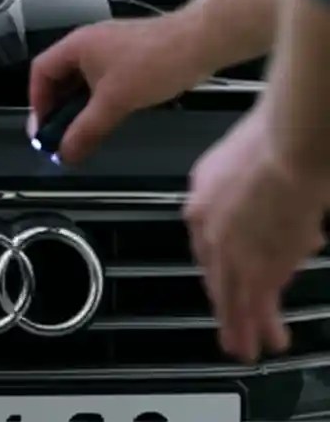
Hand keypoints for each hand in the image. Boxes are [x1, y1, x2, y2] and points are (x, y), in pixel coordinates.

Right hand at [28, 14, 213, 163]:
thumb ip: (86, 130)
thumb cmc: (156, 60)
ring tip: (84, 130)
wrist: (200, 43)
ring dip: (80, 106)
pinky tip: (108, 117)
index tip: (43, 127)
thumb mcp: (114, 102)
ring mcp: (110, 49)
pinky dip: (99, 100)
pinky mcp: (129, 57)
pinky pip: (103, 81)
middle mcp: (89, 44)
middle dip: (58, 108)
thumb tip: (66, 152)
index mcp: (76, 46)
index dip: (37, 102)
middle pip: (59, 78)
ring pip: (83, 81)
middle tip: (61, 134)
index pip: (40, 73)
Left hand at [185, 101, 329, 362]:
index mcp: (201, 198)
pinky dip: (260, 326)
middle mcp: (206, 228)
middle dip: (224, 303)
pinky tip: (266, 341)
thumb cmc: (275, 139)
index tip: (228, 277)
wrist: (287, 148)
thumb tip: (270, 207)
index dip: (220, 263)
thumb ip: (248, 185)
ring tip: (243, 348)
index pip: (206, 242)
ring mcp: (230, 250)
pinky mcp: (257, 268)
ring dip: (240, 326)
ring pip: (232, 297)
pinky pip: (256, 305)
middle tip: (228, 329)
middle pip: (215, 274)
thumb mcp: (243, 157)